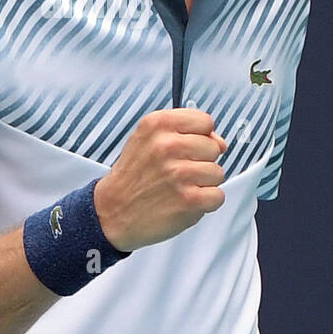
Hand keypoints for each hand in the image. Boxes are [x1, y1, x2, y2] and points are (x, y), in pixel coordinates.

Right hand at [93, 107, 226, 252]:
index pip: (205, 121)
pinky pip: (218, 196)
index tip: (186, 149)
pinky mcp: (189, 200)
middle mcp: (168, 145)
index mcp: (158, 124)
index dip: (200, 136)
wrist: (112, 212)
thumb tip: (220, 142)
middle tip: (177, 173)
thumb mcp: (147, 139)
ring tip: (179, 188)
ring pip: (218, 172)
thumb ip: (183, 132)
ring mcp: (179, 173)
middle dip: (201, 161)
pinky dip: (205, 203)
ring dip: (203, 184)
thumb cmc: (133, 177)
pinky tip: (184, 202)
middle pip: (213, 147)